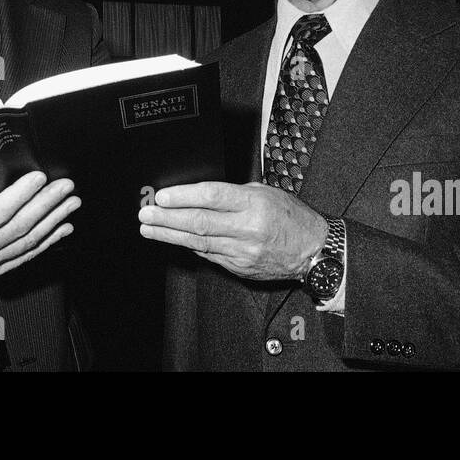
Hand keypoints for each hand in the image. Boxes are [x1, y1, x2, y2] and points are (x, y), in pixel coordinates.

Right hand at [0, 164, 78, 280]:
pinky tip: (62, 228)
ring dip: (53, 222)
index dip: (21, 195)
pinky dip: (46, 242)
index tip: (39, 177)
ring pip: (27, 242)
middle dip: (47, 205)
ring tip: (71, 203)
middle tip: (66, 186)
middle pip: (20, 227)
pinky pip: (24, 256)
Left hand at [138, 181, 326, 280]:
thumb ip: (234, 193)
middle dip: (167, 218)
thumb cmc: (291, 217)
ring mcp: (242, 251)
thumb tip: (200, 194)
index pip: (212, 197)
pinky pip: (208, 255)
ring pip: (198, 242)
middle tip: (146, 213)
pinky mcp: (239, 267)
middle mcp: (247, 228)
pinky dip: (189, 246)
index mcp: (254, 204)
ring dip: (170, 235)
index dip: (183, 196)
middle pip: (199, 222)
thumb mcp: (266, 192)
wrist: (313, 251)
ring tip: (150, 228)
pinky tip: (173, 240)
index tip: (162, 196)